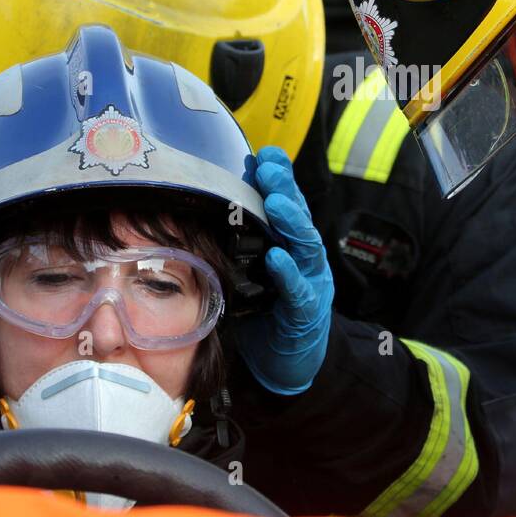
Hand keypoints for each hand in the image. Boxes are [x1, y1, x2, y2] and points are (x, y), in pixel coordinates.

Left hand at [234, 146, 333, 394]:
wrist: (288, 362)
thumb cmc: (266, 312)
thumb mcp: (251, 270)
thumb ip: (240, 241)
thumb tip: (205, 207)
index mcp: (291, 244)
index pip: (286, 204)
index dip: (278, 178)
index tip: (264, 154)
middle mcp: (305, 259)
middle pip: (297, 216)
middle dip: (285, 188)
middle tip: (269, 166)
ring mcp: (310, 284)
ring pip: (305, 246)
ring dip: (290, 222)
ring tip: (276, 202)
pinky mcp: (305, 314)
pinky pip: (298, 291)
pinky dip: (289, 274)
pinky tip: (277, 258)